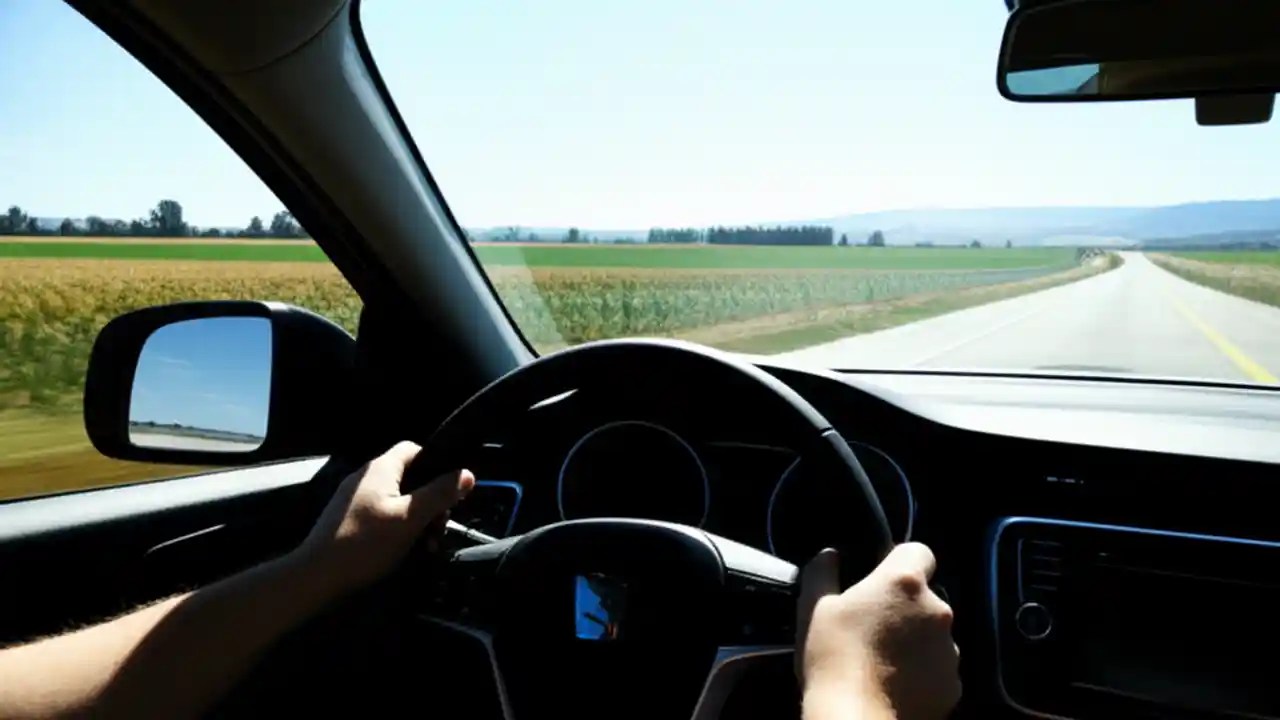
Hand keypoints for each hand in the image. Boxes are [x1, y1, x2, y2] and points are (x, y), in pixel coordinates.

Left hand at [297, 441, 474, 594]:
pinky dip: (398, 528)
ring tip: (426, 545)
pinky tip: (404, 550)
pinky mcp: (348, 519)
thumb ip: (439, 494)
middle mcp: (366, 477)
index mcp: (380, 469)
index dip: (437, 464)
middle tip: (440, 527)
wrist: (316, 576)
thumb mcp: (410, 518)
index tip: (450, 492)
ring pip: (398, 500)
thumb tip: (467, 474)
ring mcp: (354, 499)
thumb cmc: (365, 543)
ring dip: (417, 519)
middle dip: (430, 501)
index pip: (414, 449)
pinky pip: (382, 515)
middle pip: (409, 477)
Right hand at [797, 544, 959, 719]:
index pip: (918, 551)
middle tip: (871, 627)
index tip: (879, 580)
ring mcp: (949, 650)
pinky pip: (938, 669)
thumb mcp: (813, 607)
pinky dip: (921, 673)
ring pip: (933, 635)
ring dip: (914, 641)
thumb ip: (823, 571)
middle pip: (925, 597)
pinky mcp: (953, 685)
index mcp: (904, 583)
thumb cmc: (832, 659)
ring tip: (880, 661)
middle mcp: (936, 610)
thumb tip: (829, 556)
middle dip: (903, 608)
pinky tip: (893, 684)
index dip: (898, 561)